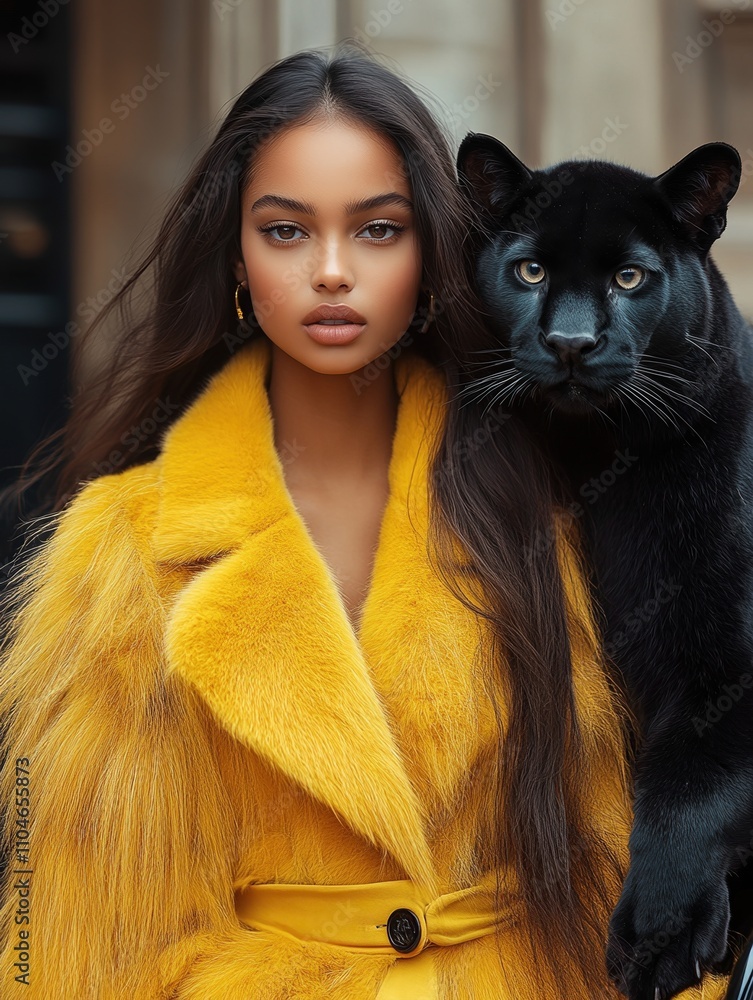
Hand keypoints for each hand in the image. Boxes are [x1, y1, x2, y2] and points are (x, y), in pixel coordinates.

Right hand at [605, 845, 730, 998]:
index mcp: (665, 925)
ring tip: (622, 985)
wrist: (676, 828)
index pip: (654, 968)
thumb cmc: (699, 867)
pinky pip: (615, 927)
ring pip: (622, 946)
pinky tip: (612, 960)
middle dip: (637, 984)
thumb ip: (706, 941)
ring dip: (623, 969)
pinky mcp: (627, 893)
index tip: (652, 999)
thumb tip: (697, 970)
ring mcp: (632, 906)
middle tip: (637, 998)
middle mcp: (643, 918)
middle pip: (638, 961)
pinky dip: (613, 947)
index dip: (652, 988)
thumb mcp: (714, 907)